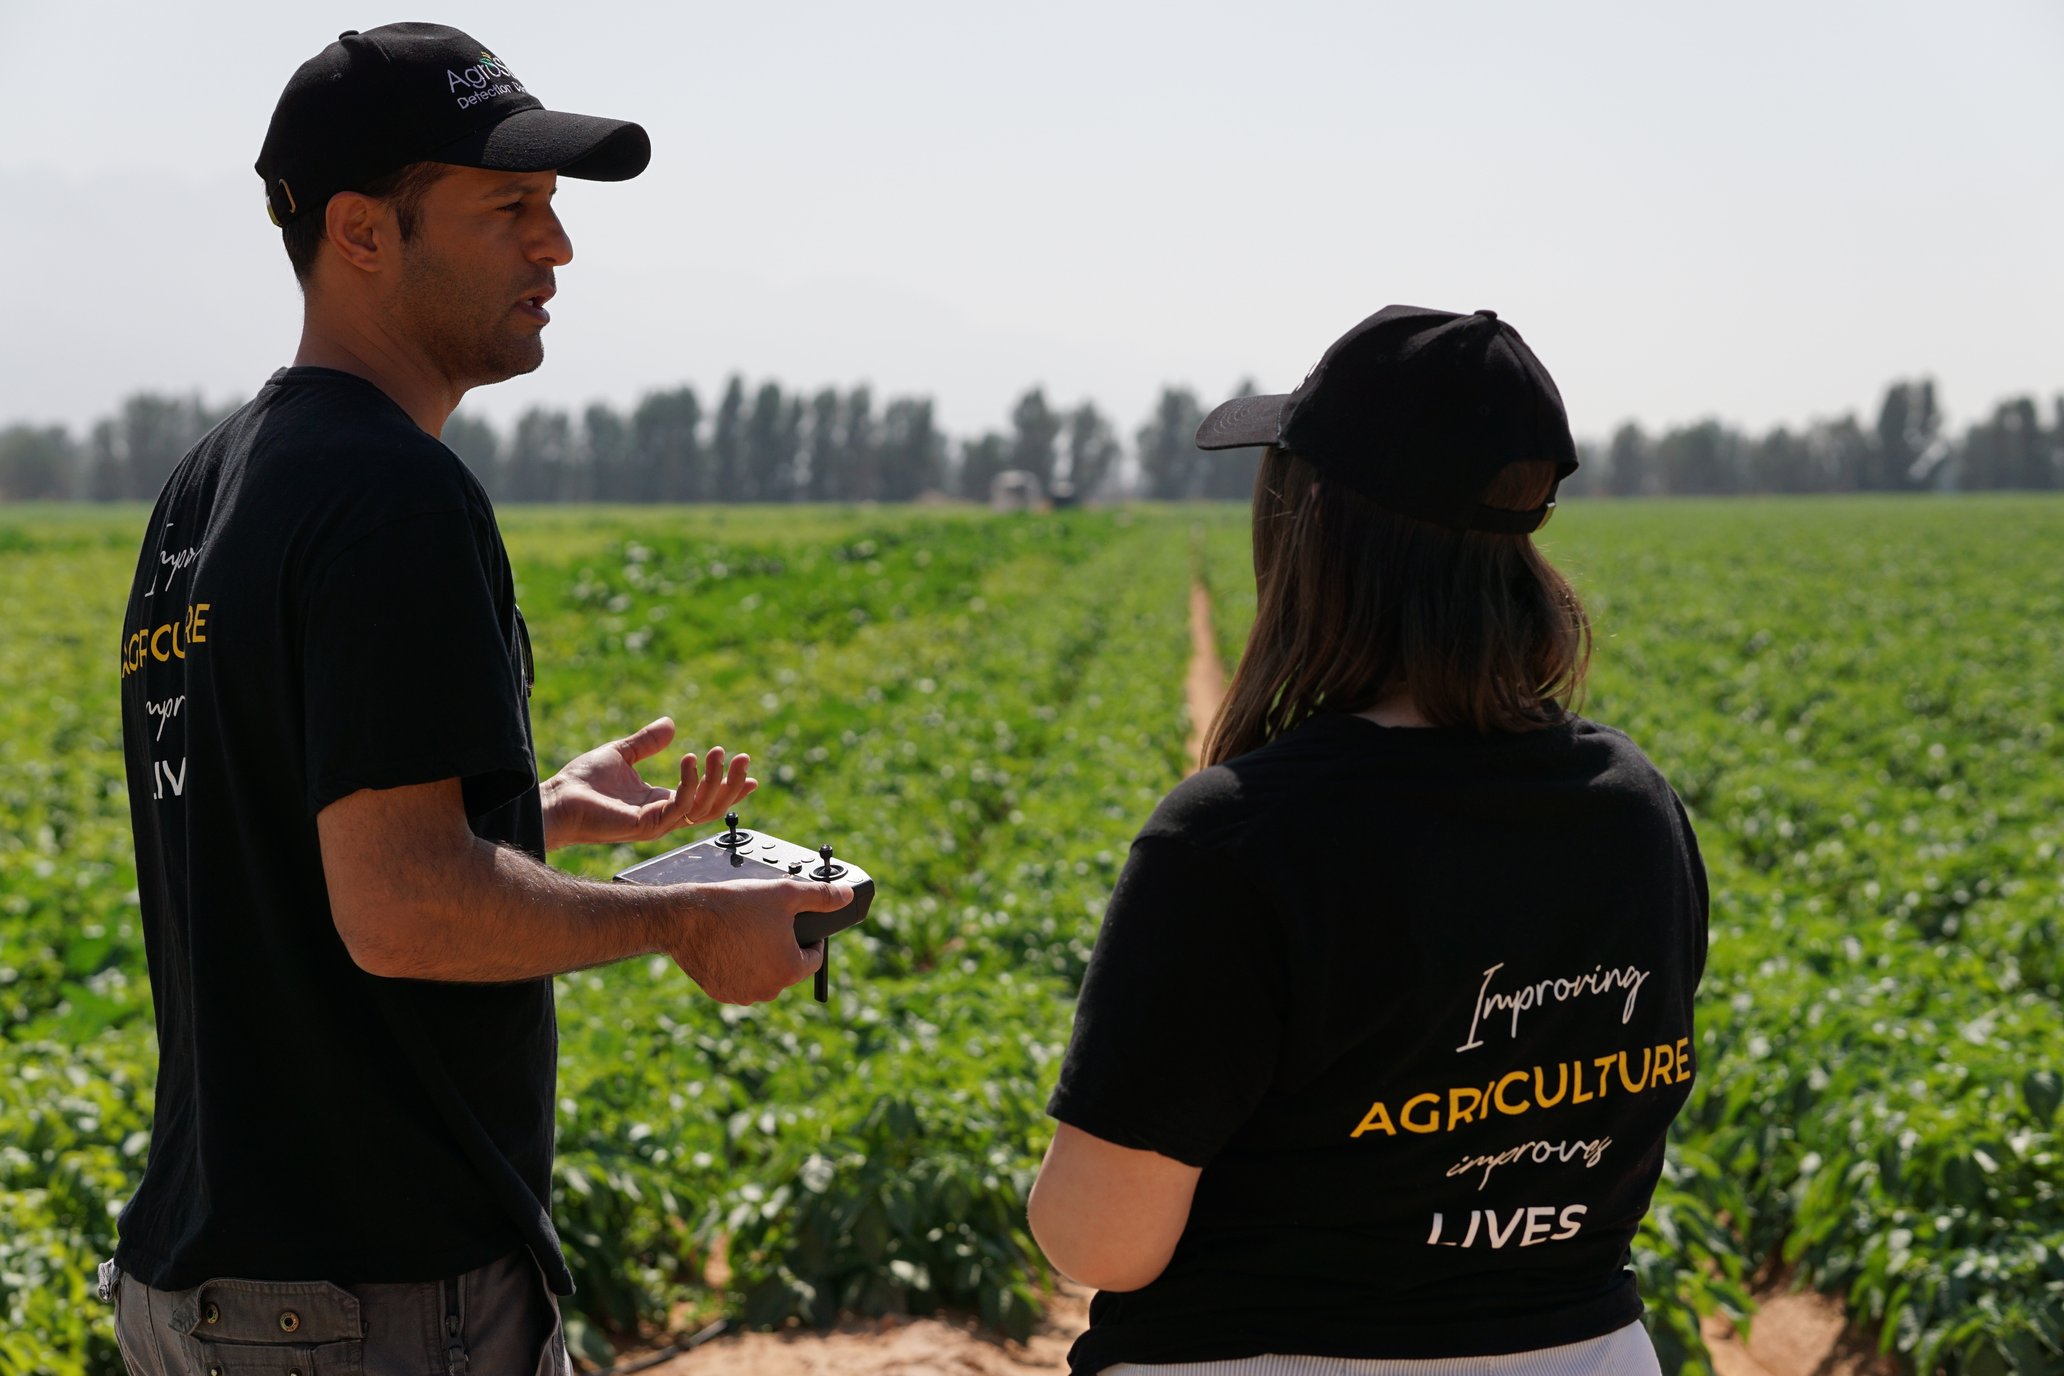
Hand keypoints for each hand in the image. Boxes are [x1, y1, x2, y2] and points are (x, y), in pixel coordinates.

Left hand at [541, 717, 755, 850]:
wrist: (557, 799)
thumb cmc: (582, 783)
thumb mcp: (621, 753)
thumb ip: (647, 742)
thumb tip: (671, 723)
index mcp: (660, 802)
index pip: (705, 800)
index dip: (730, 788)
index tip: (750, 773)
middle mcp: (663, 816)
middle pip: (712, 807)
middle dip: (732, 784)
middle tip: (742, 758)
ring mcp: (657, 824)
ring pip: (703, 809)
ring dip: (718, 782)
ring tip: (721, 754)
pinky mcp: (647, 824)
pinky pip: (680, 806)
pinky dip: (690, 783)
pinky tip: (689, 759)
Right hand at [665, 878, 852, 1004]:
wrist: (686, 917)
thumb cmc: (736, 906)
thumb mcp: (785, 894)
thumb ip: (821, 896)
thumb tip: (846, 896)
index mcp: (789, 970)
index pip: (814, 959)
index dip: (810, 939)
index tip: (798, 926)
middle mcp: (768, 989)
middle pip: (788, 969)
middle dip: (783, 949)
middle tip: (768, 926)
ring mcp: (742, 995)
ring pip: (763, 976)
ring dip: (761, 960)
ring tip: (748, 934)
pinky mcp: (720, 993)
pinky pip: (739, 981)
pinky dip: (738, 967)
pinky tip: (730, 946)